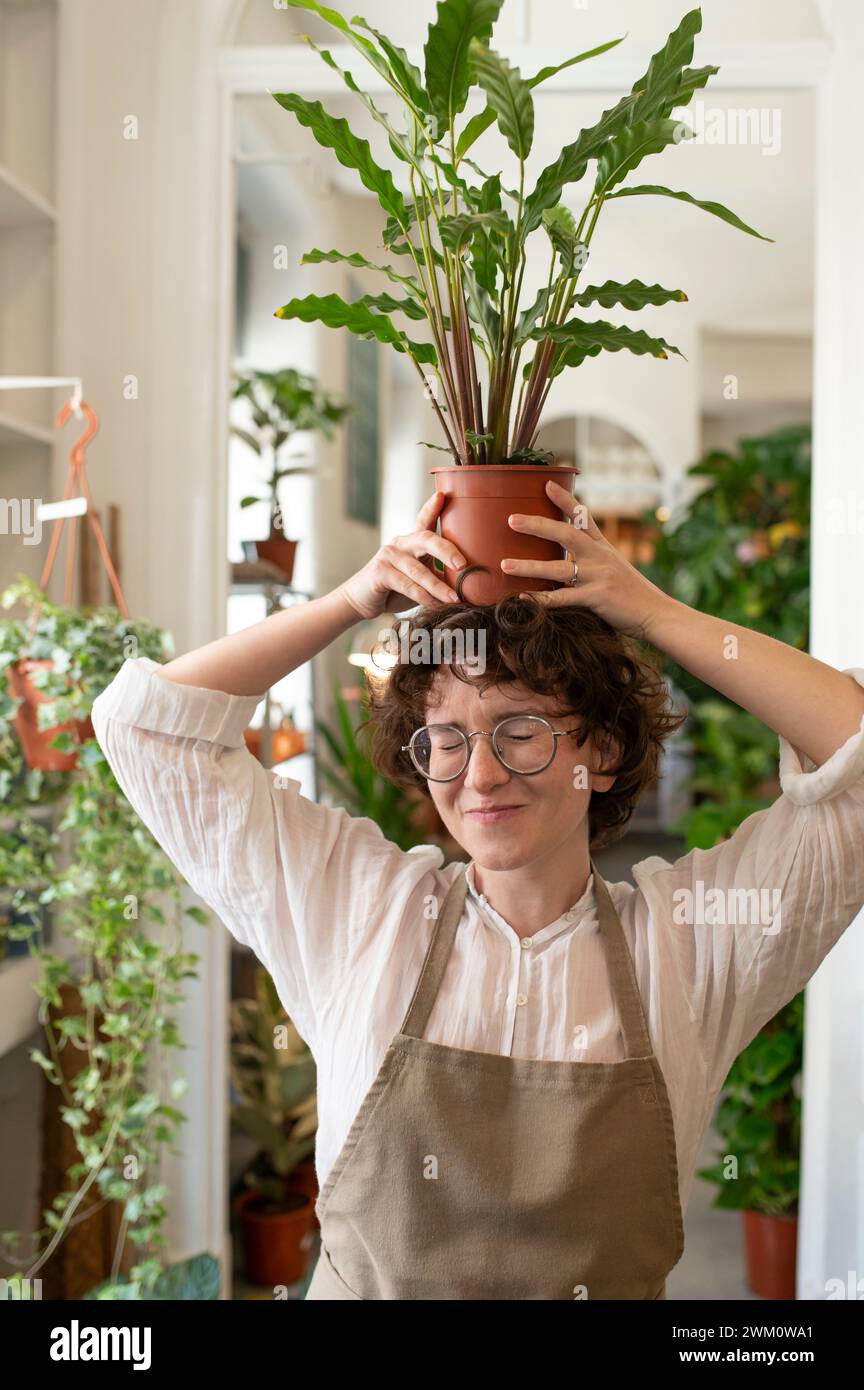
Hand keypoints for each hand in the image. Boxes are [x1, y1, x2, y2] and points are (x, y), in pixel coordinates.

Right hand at [338, 491, 466, 620]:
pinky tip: (434, 604)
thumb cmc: (395, 589)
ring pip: (418, 569)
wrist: (362, 601)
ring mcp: (388, 556)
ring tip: (454, 598)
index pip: (424, 520)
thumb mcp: (420, 578)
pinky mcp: (379, 572)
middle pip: (425, 539)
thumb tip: (470, 581)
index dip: (433, 507)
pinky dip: (422, 596)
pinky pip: (406, 584)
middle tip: (463, 564)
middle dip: (446, 550)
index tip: (443, 495)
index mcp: (412, 542)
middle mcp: (400, 543)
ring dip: (438, 586)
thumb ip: (438, 573)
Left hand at [500, 478, 676, 641]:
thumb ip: (594, 560)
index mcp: (603, 547)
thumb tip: (570, 559)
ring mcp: (598, 576)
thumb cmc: (633, 595)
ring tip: (505, 565)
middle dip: (537, 525)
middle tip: (511, 519)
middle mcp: (599, 557)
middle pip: (565, 533)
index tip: (545, 483)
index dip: (565, 499)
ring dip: (529, 566)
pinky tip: (523, 599)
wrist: (656, 613)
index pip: (582, 517)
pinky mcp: (597, 598)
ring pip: (558, 567)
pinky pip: (563, 598)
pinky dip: (542, 600)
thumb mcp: (616, 568)